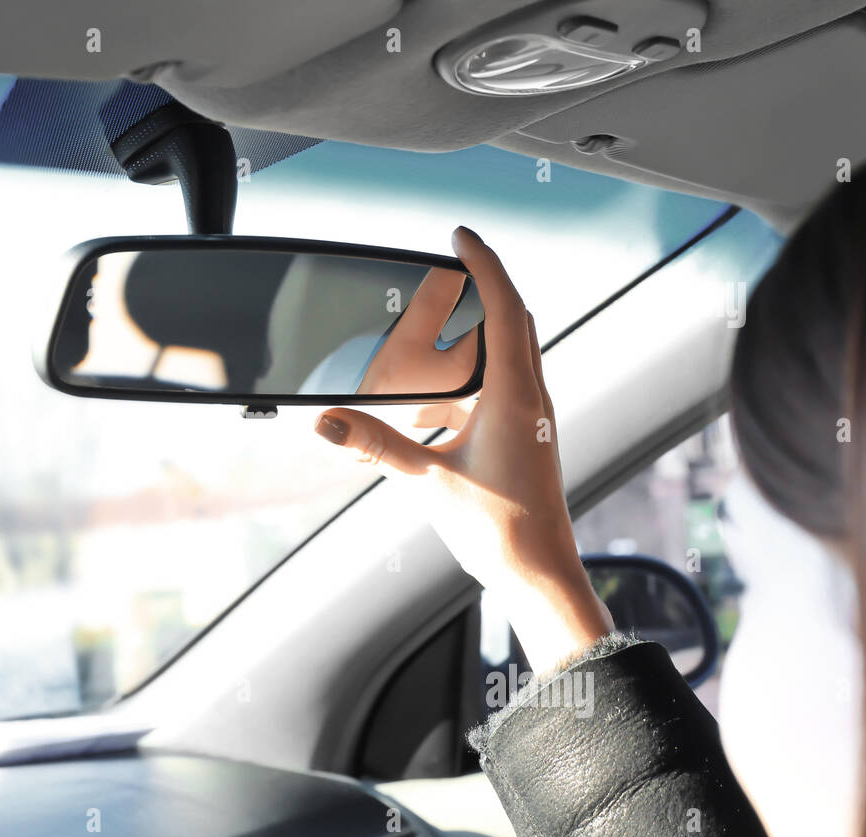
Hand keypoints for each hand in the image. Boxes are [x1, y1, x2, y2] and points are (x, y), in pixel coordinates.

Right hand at [313, 227, 610, 673]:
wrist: (539, 572)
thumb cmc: (500, 527)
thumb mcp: (428, 480)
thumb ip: (375, 445)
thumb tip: (326, 421)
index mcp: (516, 395)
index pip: (505, 306)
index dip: (483, 263)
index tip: (460, 236)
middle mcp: (532, 398)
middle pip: (512, 321)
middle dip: (480, 291)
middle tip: (445, 274)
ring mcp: (533, 418)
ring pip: (506, 356)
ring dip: (471, 340)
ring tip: (427, 345)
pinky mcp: (525, 437)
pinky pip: (498, 390)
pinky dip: (465, 384)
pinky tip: (429, 409)